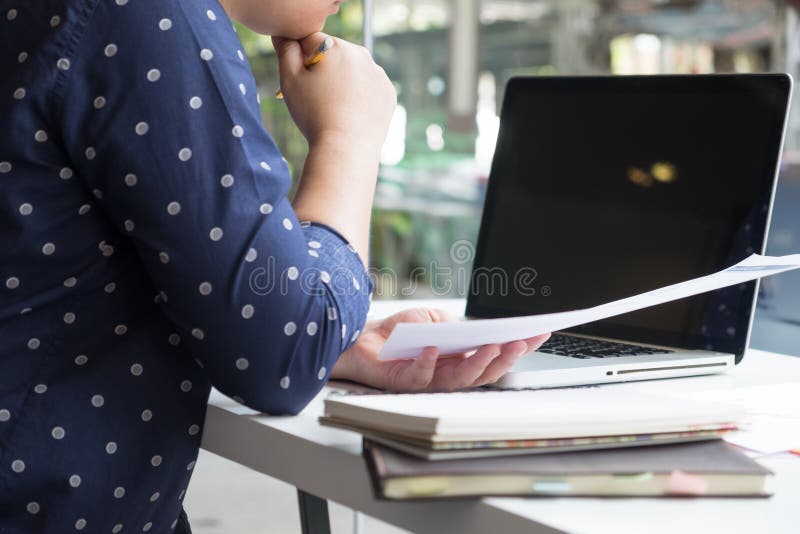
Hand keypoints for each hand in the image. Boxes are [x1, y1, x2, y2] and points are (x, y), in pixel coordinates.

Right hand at [271, 32, 395, 151]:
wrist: (346, 149)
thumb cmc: (314, 114)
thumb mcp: (290, 80)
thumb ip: (285, 51)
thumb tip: (282, 34)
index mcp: (336, 46)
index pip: (310, 40)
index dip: (301, 61)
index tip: (302, 83)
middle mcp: (362, 54)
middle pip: (334, 54)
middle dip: (324, 69)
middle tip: (318, 98)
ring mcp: (379, 74)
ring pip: (353, 71)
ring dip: (343, 82)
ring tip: (335, 108)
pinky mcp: (388, 94)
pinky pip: (369, 88)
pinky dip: (360, 96)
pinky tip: (351, 114)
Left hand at [331, 308, 550, 391]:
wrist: (361, 340)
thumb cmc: (398, 331)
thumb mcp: (431, 318)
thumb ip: (452, 323)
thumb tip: (472, 328)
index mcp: (460, 357)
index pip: (494, 355)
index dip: (519, 348)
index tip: (541, 334)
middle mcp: (448, 372)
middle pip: (484, 372)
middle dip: (505, 358)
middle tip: (519, 342)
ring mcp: (429, 380)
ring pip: (460, 380)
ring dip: (476, 363)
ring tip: (490, 345)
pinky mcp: (405, 382)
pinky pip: (421, 376)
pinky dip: (428, 361)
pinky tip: (434, 347)